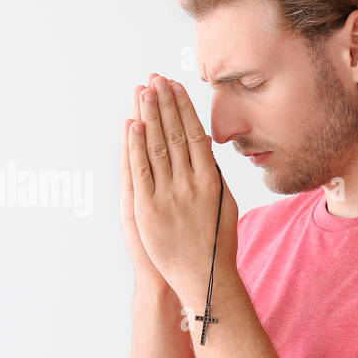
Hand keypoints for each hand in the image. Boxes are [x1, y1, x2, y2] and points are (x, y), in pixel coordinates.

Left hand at [126, 74, 238, 299]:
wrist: (201, 279)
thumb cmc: (215, 243)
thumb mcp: (224, 205)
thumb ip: (214, 178)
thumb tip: (206, 151)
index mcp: (211, 179)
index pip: (195, 133)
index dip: (183, 108)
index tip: (175, 86)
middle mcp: (190, 183)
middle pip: (174, 134)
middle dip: (163, 104)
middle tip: (155, 78)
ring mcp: (168, 195)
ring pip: (157, 147)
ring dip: (149, 117)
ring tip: (143, 91)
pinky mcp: (147, 210)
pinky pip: (140, 172)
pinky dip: (136, 147)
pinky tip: (133, 126)